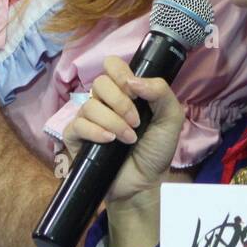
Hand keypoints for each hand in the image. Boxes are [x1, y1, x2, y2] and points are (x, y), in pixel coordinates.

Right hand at [61, 56, 184, 204]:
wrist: (144, 182)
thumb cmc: (156, 149)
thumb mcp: (171, 118)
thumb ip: (160, 92)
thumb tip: (132, 81)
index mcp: (124, 92)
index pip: (111, 64)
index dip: (121, 73)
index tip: (134, 92)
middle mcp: (103, 101)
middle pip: (99, 82)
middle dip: (121, 103)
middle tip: (136, 122)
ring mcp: (88, 118)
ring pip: (90, 105)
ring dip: (113, 122)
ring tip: (128, 139)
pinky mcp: (76, 137)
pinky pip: (77, 125)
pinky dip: (96, 131)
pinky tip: (109, 141)